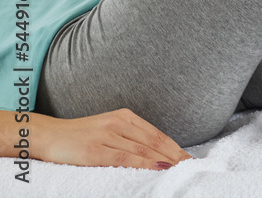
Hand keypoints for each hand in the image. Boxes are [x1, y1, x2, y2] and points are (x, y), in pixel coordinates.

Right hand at [33, 109, 193, 169]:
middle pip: (154, 142)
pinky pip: (124, 158)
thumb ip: (130, 136)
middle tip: (190, 167)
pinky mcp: (94, 150)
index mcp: (125, 116)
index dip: (175, 147)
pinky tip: (156, 168)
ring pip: (142, 149)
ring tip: (179, 170)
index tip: (189, 159)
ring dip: (163, 161)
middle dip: (174, 155)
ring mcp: (106, 135)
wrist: (47, 134)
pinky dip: (143, 164)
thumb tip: (156, 152)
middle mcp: (118, 123)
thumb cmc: (80, 135)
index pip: (157, 134)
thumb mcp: (109, 128)